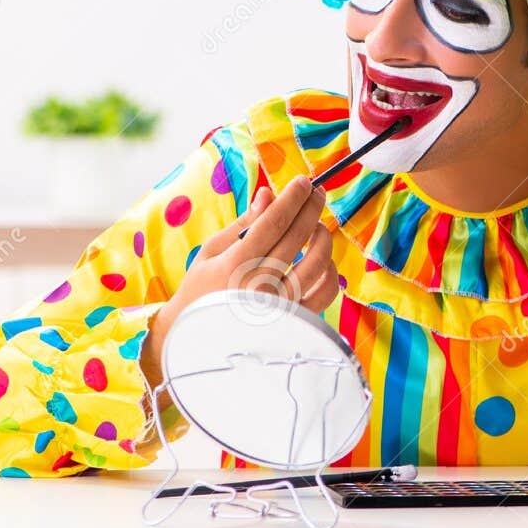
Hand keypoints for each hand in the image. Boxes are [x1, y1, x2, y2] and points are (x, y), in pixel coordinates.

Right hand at [141, 177, 338, 380]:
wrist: (197, 345)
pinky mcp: (295, 323)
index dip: (292, 198)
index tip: (303, 182)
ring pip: (317, 263)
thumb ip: (242, 223)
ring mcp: (280, 307)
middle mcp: (258, 286)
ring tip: (316, 226)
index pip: (273, 222)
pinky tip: (321, 260)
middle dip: (311, 207)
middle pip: (297, 236)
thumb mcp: (210, 253)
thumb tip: (269, 194)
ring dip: (322, 236)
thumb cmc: (202, 292)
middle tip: (316, 192)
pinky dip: (329, 271)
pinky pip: (326, 292)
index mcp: (233, 266)